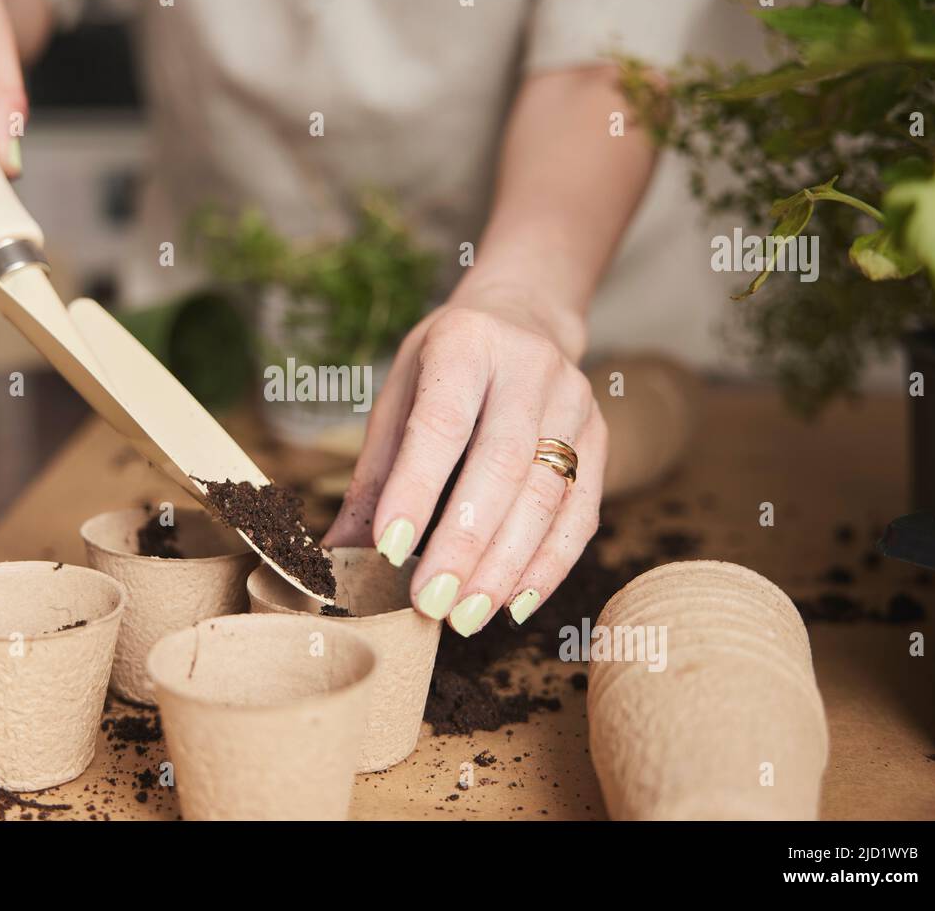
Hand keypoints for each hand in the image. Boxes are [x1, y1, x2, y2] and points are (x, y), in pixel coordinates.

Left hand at [323, 293, 606, 636]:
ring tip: (465, 615)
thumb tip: (335, 554)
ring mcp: (573, 402)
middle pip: (502, 466)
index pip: (443, 423)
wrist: (521, 319)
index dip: (416, 488)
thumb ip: (375, 475)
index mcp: (466, 343)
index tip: (389, 548)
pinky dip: (548, 565)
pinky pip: (580, 512)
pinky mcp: (599, 438)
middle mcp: (529, 367)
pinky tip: (514, 604)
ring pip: (546, 495)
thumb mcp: (399, 398)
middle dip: (465, 543)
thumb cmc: (443, 368)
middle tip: (431, 602)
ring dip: (505, 565)